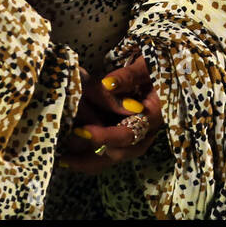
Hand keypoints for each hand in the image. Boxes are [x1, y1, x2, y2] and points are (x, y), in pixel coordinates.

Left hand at [58, 55, 164, 173]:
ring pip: (112, 157)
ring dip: (87, 160)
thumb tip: (107, 84)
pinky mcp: (127, 138)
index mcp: (155, 116)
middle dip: (90, 153)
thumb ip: (127, 76)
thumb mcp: (145, 66)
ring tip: (62, 159)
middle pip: (119, 153)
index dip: (104, 135)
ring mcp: (137, 138)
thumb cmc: (156, 66)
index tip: (81, 131)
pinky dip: (89, 157)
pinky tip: (68, 156)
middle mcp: (147, 133)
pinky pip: (108, 153)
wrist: (164, 72)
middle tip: (64, 152)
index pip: (128, 133)